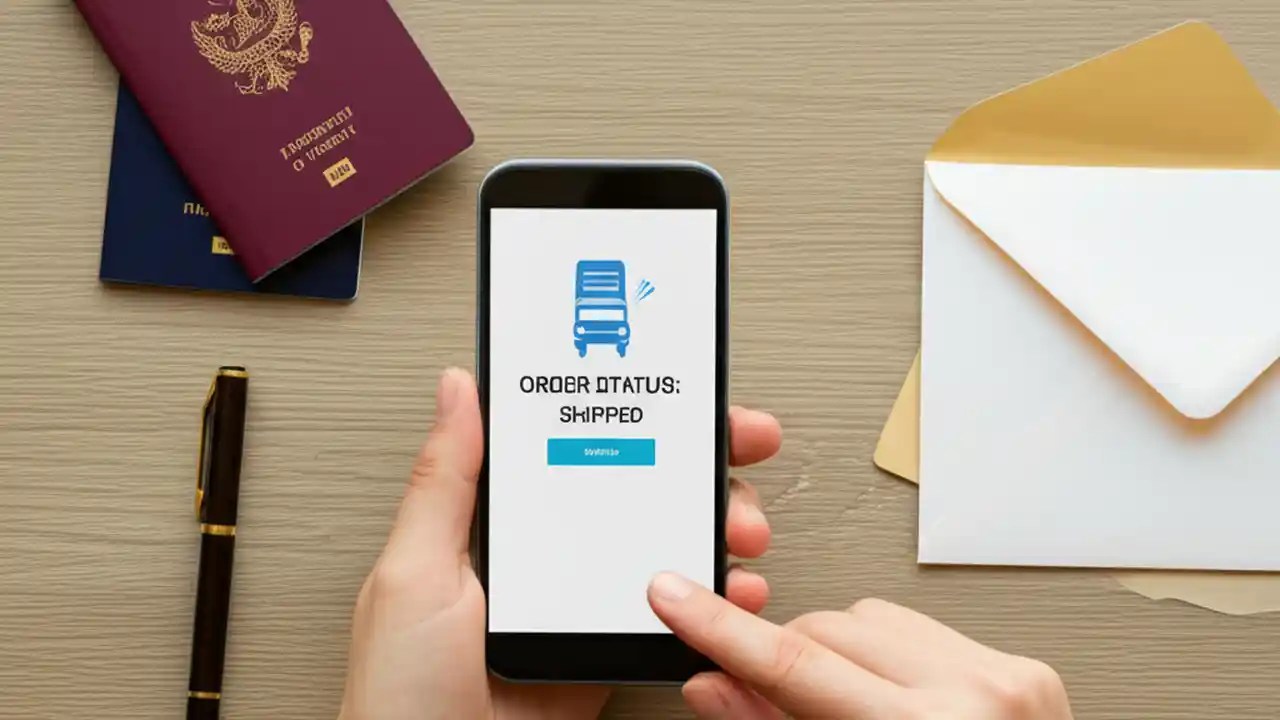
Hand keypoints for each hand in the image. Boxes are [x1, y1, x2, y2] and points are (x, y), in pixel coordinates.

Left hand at [338, 368, 782, 719]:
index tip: (686, 393)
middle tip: (741, 450)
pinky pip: (672, 614)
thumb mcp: (415, 571)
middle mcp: (549, 553)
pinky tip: (733, 586)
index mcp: (500, 523)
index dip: (633, 413)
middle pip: (637, 487)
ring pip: (664, 545)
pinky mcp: (608, 648)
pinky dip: (713, 598)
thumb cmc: (400, 690)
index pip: (577, 445)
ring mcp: (584, 601)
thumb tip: (458, 389)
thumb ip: (444, 481)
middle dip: (700, 464)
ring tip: (739, 528)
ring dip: (715, 525)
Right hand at [648, 574, 1072, 719]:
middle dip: (786, 662)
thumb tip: (714, 687)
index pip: (798, 664)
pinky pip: (920, 627)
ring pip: (869, 617)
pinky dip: (887, 657)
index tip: (675, 597)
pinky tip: (887, 698)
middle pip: (827, 630)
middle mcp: (977, 696)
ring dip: (837, 654)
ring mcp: (1007, 676)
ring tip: (841, 711)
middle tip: (761, 702)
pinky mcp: (1023, 668)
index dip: (723, 630)